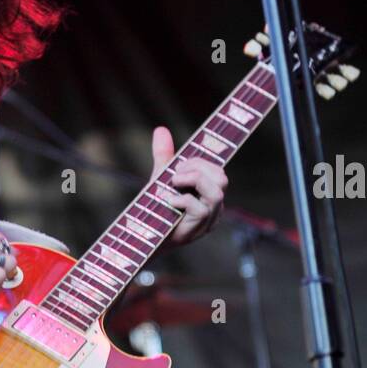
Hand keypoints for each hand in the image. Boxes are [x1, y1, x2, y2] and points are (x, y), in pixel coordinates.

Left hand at [151, 126, 226, 246]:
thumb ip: (164, 156)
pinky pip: (201, 209)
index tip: (190, 154)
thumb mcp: (160, 179)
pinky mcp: (199, 229)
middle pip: (221, 177)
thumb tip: (161, 129)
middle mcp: (214, 206)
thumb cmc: (156, 209)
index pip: (218, 171)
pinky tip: (169, 200)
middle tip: (174, 173)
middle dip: (197, 168)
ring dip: (194, 180)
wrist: (144, 238)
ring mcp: (209, 219)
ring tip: (173, 182)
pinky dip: (184, 199)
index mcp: (209, 192)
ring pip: (217, 191)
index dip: (209, 159)